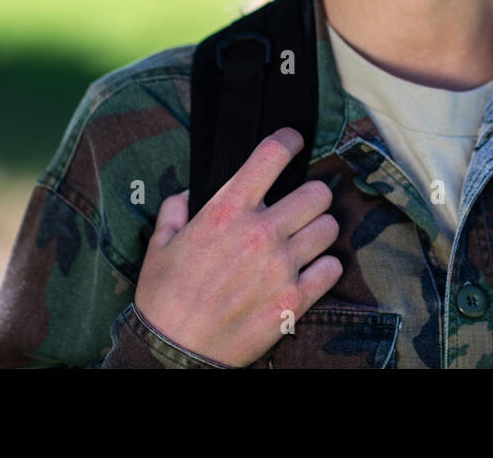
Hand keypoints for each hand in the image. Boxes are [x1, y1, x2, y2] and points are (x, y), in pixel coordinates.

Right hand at [133, 127, 341, 366]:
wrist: (174, 354)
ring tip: (305, 240)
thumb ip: (175, 211)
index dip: (289, 140)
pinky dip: (325, 268)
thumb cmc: (164, 299)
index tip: (294, 140)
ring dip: (320, 231)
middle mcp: (260, 232)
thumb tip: (186, 196)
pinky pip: (333, 268)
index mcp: (226, 210)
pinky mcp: (295, 299)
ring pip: (329, 227)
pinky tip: (310, 272)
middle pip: (317, 192)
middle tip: (302, 207)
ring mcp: (281, 265)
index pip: (271, 155)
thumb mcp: (159, 246)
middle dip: (312, 197)